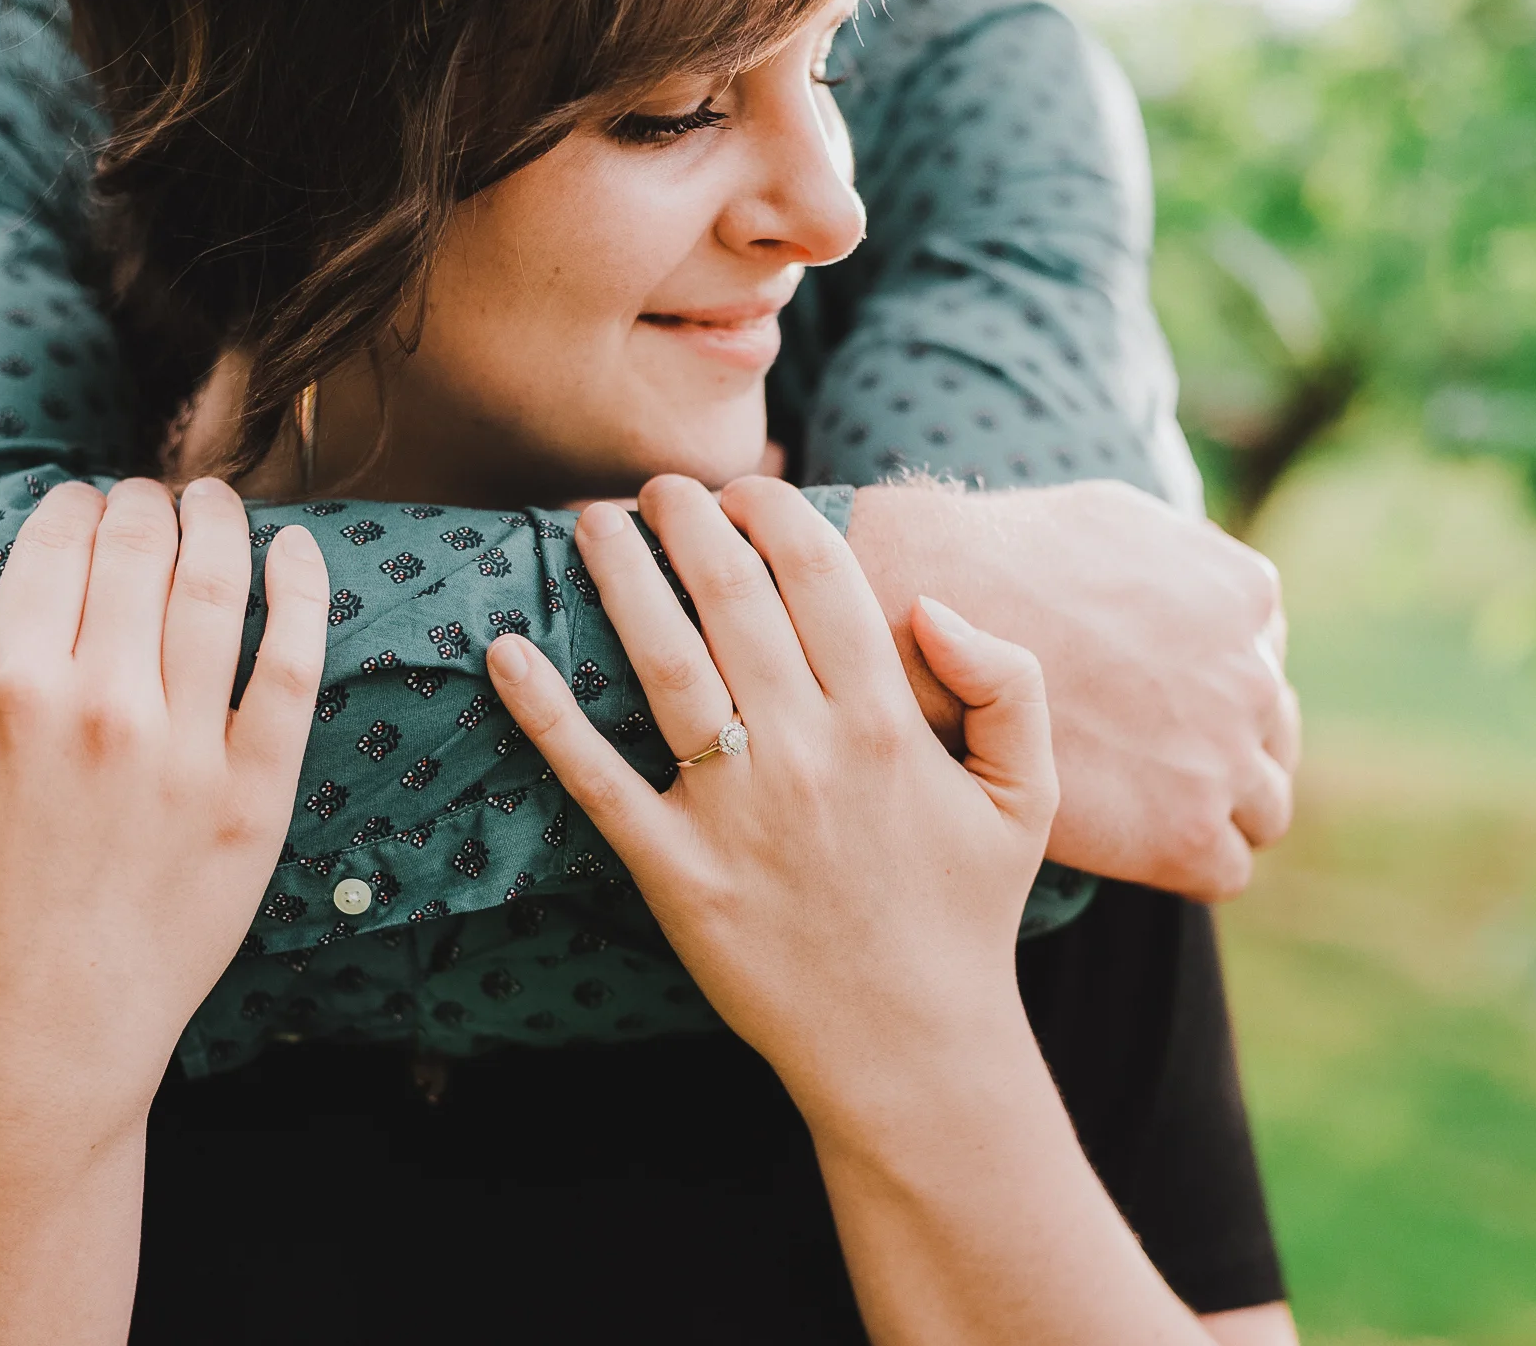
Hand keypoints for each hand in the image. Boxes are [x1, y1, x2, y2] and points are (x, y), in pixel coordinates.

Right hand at [0, 478, 328, 1123]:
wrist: (36, 1040)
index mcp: (5, 689)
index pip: (57, 543)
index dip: (73, 506)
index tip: (83, 507)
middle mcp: (102, 705)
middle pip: (141, 550)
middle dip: (145, 503)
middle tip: (153, 498)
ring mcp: (187, 751)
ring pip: (218, 588)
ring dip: (220, 522)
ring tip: (219, 500)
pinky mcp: (254, 797)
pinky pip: (293, 671)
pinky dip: (304, 597)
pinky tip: (300, 552)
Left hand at [486, 475, 1056, 1104]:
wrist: (911, 1047)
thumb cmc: (965, 912)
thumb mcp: (1030, 794)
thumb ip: (1010, 683)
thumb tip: (930, 603)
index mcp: (889, 723)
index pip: (819, 575)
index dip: (775, 512)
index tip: (746, 490)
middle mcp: (807, 753)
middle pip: (730, 597)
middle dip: (688, 520)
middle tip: (657, 487)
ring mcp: (734, 811)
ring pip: (662, 661)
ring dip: (621, 576)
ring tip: (590, 521)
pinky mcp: (676, 871)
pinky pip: (598, 780)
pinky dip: (546, 713)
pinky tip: (506, 652)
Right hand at [847, 479, 1297, 900]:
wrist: (919, 619)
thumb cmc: (995, 560)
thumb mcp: (1113, 514)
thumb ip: (1173, 552)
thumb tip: (1185, 570)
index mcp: (1242, 595)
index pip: (1260, 660)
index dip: (1208, 686)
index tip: (1155, 702)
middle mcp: (1250, 677)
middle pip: (1269, 733)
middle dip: (1220, 745)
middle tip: (1148, 760)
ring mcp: (1225, 757)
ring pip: (1264, 807)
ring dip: (1217, 810)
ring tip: (1138, 813)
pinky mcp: (1185, 829)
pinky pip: (1225, 868)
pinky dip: (1186, 863)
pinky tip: (1127, 849)